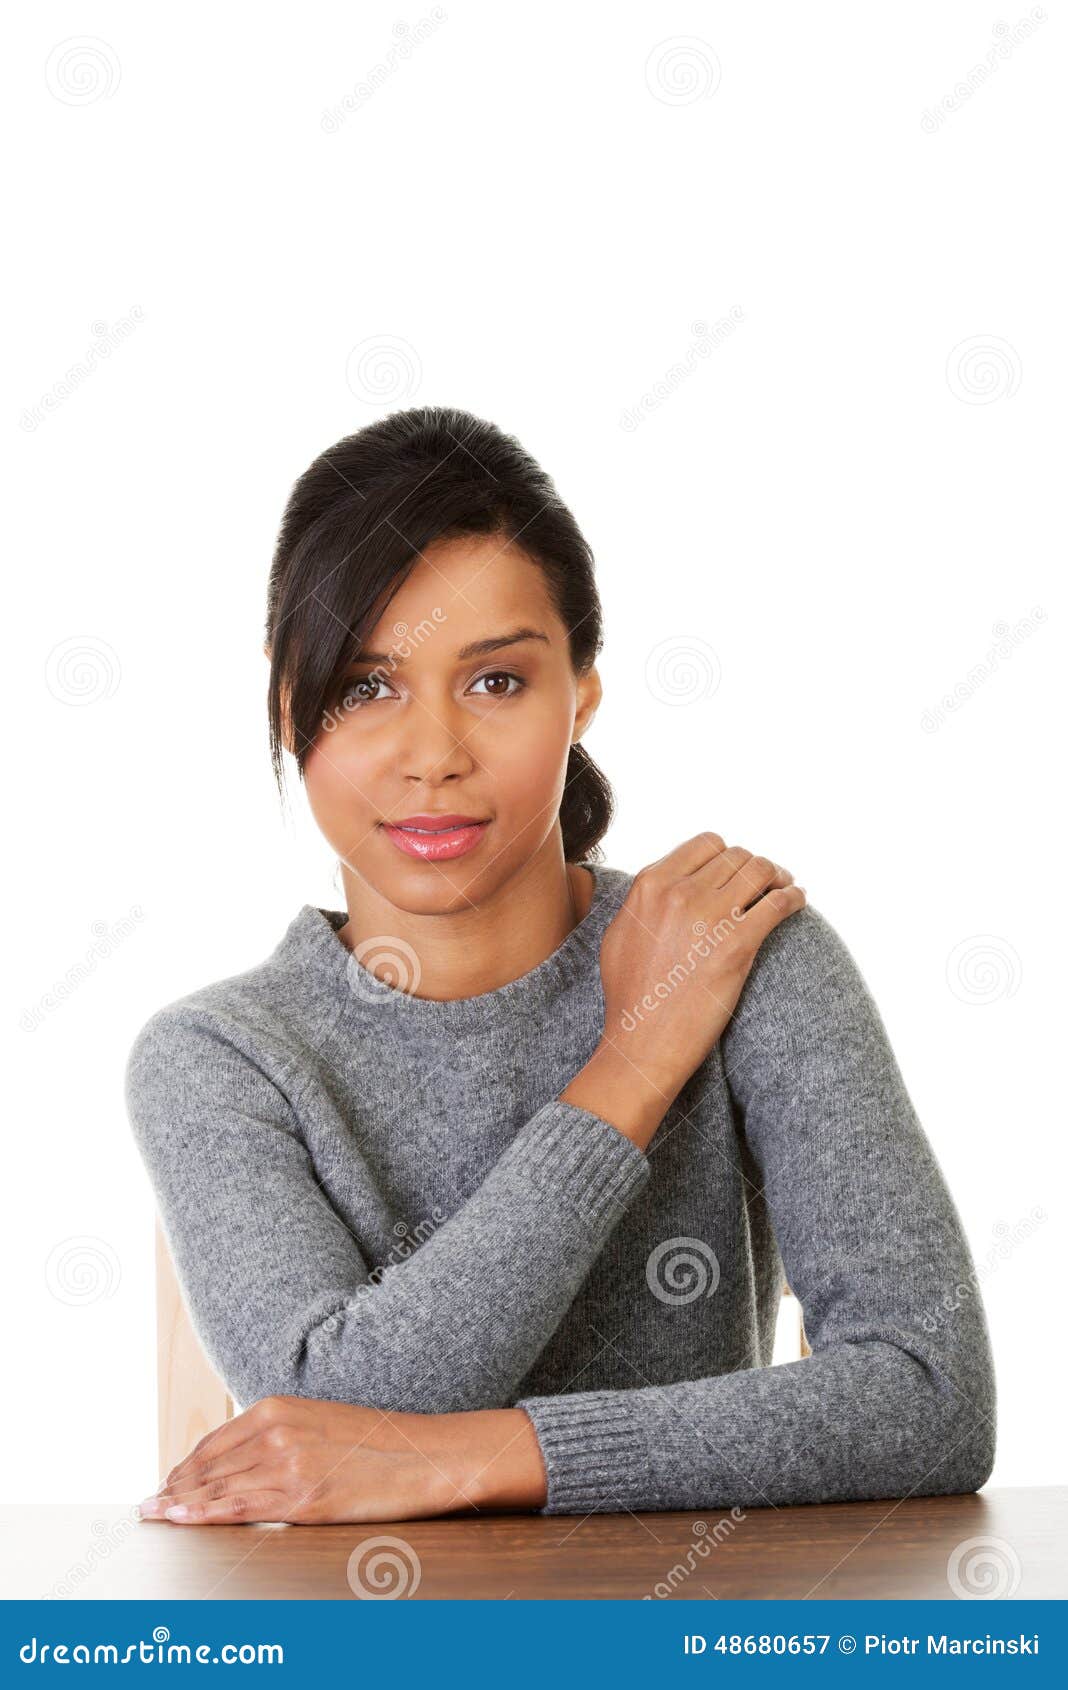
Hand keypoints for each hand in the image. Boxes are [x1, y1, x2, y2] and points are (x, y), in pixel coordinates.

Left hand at [136, 1396, 545, 1523]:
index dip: (185, 1467)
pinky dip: (205, 1515)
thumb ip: (278, 1436)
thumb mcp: (320, 1422)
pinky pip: (240, 1509)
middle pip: (207, 1465)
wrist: (425, 1456)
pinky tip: (184, 1520)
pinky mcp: (302, 1497)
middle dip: (174, 1487)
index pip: (214, 1441)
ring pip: (217, 1489)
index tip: (166, 1483)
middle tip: (147, 1505)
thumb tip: (240, 1462)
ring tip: (156, 1516)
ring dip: (180, 1504)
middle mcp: (276, 1431)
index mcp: (278, 1407)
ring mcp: (287, 1464)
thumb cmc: (377, 1443)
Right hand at [596, 831, 804, 1095]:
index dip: (726, 856)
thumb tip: (666, 885)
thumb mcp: (619, 933)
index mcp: (651, 884)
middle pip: (736, 855)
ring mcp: (710, 916)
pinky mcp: (738, 943)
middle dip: (755, 865)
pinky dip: (794, 897)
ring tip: (784, 886)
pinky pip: (779, 903)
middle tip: (768, 879)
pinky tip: (797, 901)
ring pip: (761, 870)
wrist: (642, 1040)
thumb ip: (642, 901)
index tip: (735, 870)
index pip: (705, 844)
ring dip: (778, 876)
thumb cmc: (629, 995)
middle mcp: (680, 892)